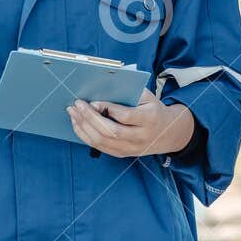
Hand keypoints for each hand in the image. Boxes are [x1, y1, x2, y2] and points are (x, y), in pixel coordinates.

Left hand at [66, 90, 194, 157]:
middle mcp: (140, 137)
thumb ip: (130, 92)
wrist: (167, 133)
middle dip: (90, 118)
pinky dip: (85, 135)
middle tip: (77, 105)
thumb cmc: (153, 109)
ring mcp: (131, 149)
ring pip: (102, 141)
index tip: (93, 101)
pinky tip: (78, 124)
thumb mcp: (148, 97)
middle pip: (111, 131)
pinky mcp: (122, 154)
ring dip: (84, 127)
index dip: (108, 109)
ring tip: (73, 113)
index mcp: (149, 119)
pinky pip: (99, 147)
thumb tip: (104, 86)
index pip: (126, 117)